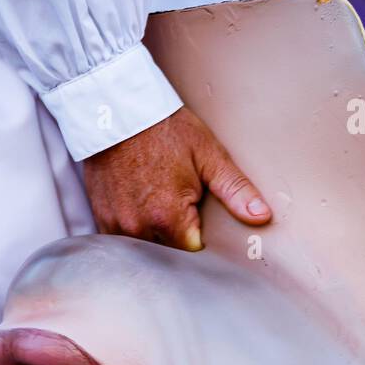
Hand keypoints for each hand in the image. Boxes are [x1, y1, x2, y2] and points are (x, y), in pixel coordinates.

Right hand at [82, 106, 270, 250]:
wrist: (116, 111)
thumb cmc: (164, 129)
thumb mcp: (207, 154)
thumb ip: (235, 190)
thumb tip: (261, 216)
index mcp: (168, 217)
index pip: (194, 254)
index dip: (202, 238)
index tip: (202, 218)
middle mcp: (139, 229)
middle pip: (169, 254)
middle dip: (179, 236)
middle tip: (180, 202)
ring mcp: (117, 227)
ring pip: (146, 249)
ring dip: (156, 234)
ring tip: (158, 201)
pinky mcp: (102, 222)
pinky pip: (124, 242)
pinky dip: (135, 230)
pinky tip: (140, 204)